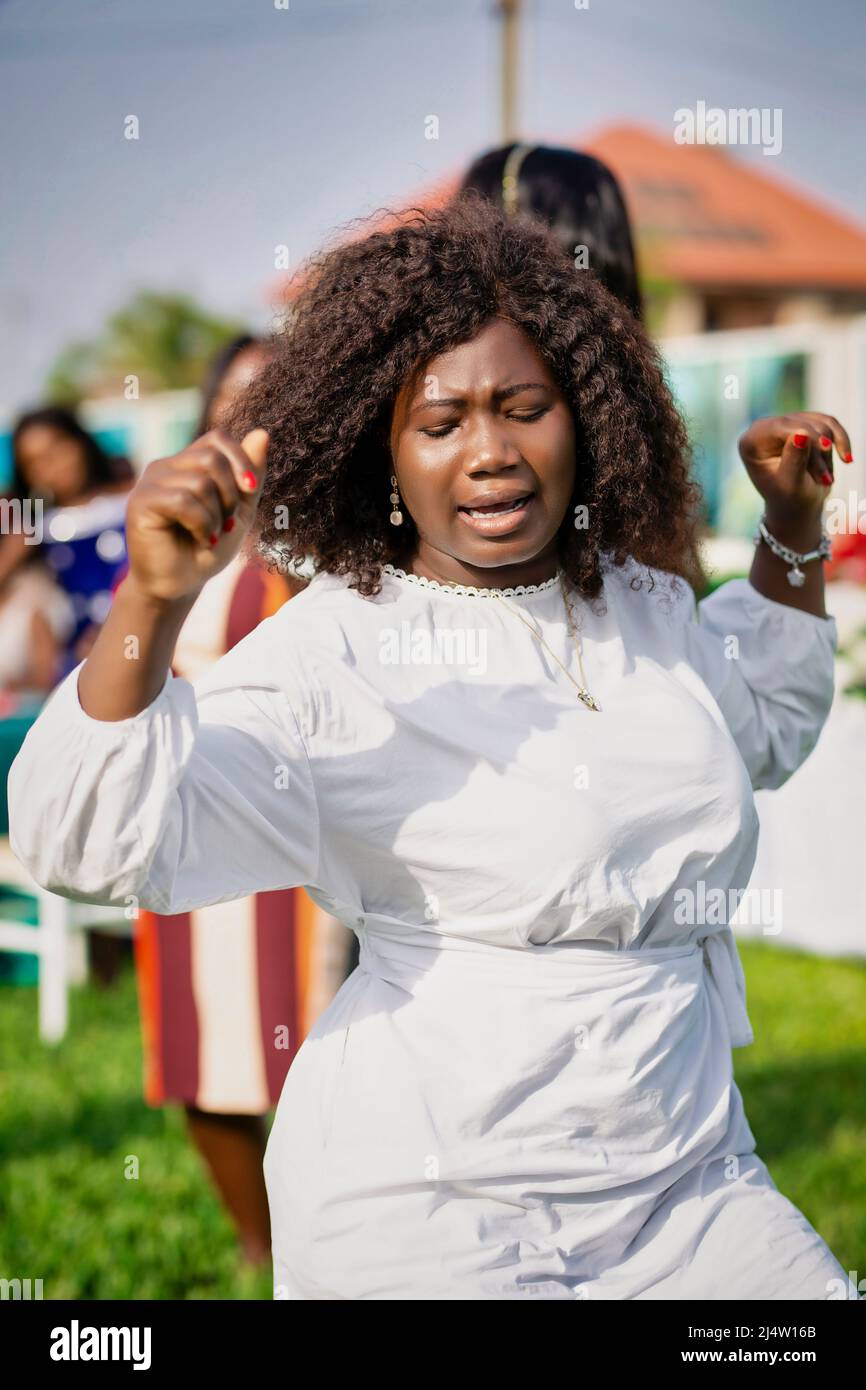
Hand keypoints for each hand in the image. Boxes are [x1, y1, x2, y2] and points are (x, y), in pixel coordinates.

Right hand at [124, 428, 267, 601]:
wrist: (181, 585)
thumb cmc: (208, 548)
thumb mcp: (240, 510)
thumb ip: (250, 475)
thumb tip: (262, 433)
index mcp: (187, 463)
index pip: (217, 438)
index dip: (240, 459)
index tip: (250, 490)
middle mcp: (166, 466)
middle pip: (212, 459)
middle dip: (230, 495)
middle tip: (228, 525)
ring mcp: (150, 482)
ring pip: (200, 482)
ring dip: (216, 516)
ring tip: (210, 536)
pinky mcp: (140, 502)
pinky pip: (183, 501)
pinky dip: (202, 525)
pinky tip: (200, 540)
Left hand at [738, 412, 852, 543]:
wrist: (797, 505)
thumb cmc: (789, 499)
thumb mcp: (791, 484)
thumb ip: (794, 460)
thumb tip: (800, 433)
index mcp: (751, 442)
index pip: (782, 426)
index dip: (807, 435)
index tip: (826, 448)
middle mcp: (764, 428)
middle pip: (802, 423)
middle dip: (818, 451)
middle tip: (826, 479)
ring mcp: (784, 424)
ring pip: (819, 423)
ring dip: (828, 451)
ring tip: (825, 478)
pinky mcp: (803, 423)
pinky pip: (828, 422)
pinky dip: (840, 440)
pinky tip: (846, 458)